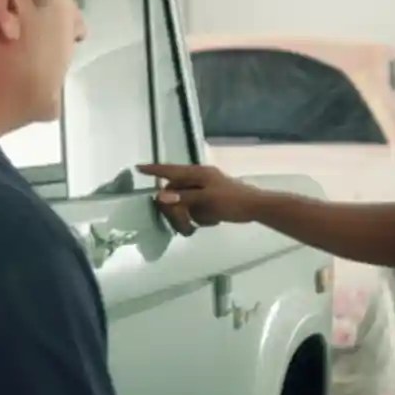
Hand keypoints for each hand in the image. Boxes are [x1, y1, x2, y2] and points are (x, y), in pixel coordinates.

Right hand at [136, 163, 262, 235]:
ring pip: (185, 202)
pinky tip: (210, 221)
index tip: (138, 168)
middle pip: (175, 191)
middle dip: (175, 209)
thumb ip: (184, 198)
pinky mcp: (211, 199)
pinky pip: (196, 207)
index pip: (171, 170)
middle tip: (183, 225)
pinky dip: (198, 216)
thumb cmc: (232, 201)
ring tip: (195, 227)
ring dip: (187, 215)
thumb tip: (161, 196)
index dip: (154, 170)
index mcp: (198, 173)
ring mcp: (206, 188)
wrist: (256, 207)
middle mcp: (199, 178)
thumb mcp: (206, 201)